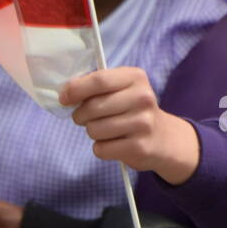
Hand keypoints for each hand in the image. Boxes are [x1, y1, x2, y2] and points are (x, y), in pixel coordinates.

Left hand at [59, 67, 199, 183]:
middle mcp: (142, 98)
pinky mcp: (139, 147)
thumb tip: (65, 93)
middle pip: (92, 107)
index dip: (75, 90)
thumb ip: (95, 87)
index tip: (64, 98)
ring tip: (105, 130)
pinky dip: (101, 149)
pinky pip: (101, 149)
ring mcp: (143, 123)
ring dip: (92, 132)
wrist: (162, 138)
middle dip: (80, 115)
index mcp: (135, 77)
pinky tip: (114, 143)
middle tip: (85, 118)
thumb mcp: (120, 89)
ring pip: (94, 130)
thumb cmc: (131, 110)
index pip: (99, 80)